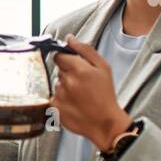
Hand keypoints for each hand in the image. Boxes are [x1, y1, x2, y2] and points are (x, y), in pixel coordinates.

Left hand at [51, 36, 132, 150]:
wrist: (104, 122)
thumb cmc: (106, 94)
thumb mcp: (103, 67)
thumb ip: (85, 50)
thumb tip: (69, 38)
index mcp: (79, 69)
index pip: (59, 56)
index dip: (66, 60)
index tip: (73, 66)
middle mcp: (66, 82)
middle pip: (58, 70)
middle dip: (68, 74)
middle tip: (82, 84)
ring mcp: (59, 95)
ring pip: (57, 84)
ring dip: (65, 87)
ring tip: (80, 96)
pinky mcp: (54, 108)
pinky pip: (54, 97)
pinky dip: (62, 100)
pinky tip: (74, 104)